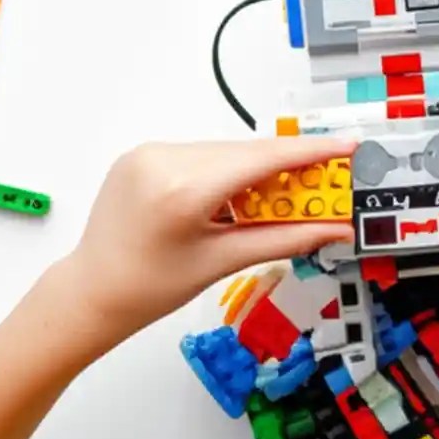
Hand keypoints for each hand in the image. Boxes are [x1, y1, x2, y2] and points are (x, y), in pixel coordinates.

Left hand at [64, 138, 355, 345]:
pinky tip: (238, 194)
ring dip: (258, 169)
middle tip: (327, 181)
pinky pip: (200, 154)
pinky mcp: (142, 155)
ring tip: (282, 197)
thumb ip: (284, 239)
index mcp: (182, 190)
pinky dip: (227, 170)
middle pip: (246, 153)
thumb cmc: (149, 287)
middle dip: (290, 167)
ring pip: (225, 151)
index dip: (310, 153)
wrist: (92, 291)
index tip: (346, 147)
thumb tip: (333, 229)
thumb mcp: (222, 262)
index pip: (262, 160)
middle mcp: (163, 161)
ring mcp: (149, 153)